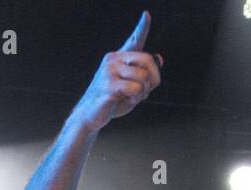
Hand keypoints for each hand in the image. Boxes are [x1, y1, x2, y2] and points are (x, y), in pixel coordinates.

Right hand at [72, 11, 161, 131]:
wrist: (91, 114)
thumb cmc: (112, 100)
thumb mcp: (131, 86)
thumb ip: (144, 72)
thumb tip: (159, 58)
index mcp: (119, 58)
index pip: (134, 40)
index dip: (142, 27)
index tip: (147, 14)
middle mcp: (113, 60)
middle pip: (147, 60)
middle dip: (154, 78)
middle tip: (148, 90)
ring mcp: (109, 71)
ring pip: (143, 77)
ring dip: (143, 92)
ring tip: (132, 97)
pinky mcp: (109, 85)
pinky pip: (134, 89)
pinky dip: (135, 98)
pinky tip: (126, 100)